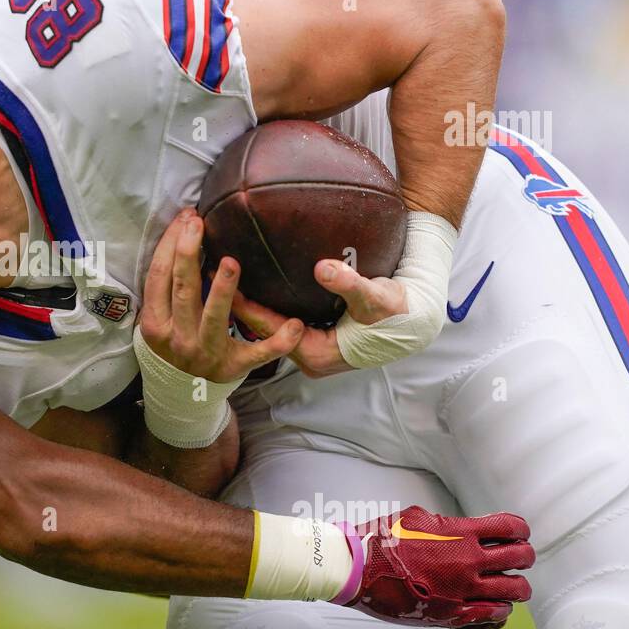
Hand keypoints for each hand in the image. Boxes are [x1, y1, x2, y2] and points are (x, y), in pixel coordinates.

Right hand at [140, 208, 302, 382]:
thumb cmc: (172, 341)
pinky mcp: (234, 366)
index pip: (159, 276)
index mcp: (155, 323)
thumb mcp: (158, 318)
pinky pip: (258, 353)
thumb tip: (184, 232)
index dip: (171, 245)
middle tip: (200, 224)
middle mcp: (178, 338)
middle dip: (189, 254)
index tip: (186, 218)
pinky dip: (279, 342)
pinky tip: (295, 325)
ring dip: (223, 291)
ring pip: (214, 318)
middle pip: (183, 290)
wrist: (182, 392)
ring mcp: (206, 353)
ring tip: (232, 263)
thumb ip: (167, 286)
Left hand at [231, 258, 408, 377]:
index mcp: (318, 355)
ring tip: (224, 284)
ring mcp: (313, 352)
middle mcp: (311, 359)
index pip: (271, 331)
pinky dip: (269, 310)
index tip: (222, 287)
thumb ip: (349, 284)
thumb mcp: (376, 297)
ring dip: (252, 309)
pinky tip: (254, 291)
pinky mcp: (316, 342)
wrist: (417, 321)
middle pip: (266, 333)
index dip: (246, 308)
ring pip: (272, 331)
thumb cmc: (398, 312)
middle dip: (241, 308)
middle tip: (211, 281)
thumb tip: (323, 269)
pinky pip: (283, 326)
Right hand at [334, 505, 534, 628]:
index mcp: (460, 533)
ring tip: (513, 585)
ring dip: (518, 586)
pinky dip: (501, 608)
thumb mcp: (416, 517)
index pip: (510, 527)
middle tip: (519, 558)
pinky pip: (493, 613)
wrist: (359, 569)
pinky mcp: (453, 613)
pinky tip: (496, 605)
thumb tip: (463, 528)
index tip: (519, 533)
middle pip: (520, 557)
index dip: (520, 529)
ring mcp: (463, 589)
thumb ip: (447, 523)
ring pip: (515, 590)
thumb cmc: (382, 541)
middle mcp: (468, 561)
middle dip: (524, 556)